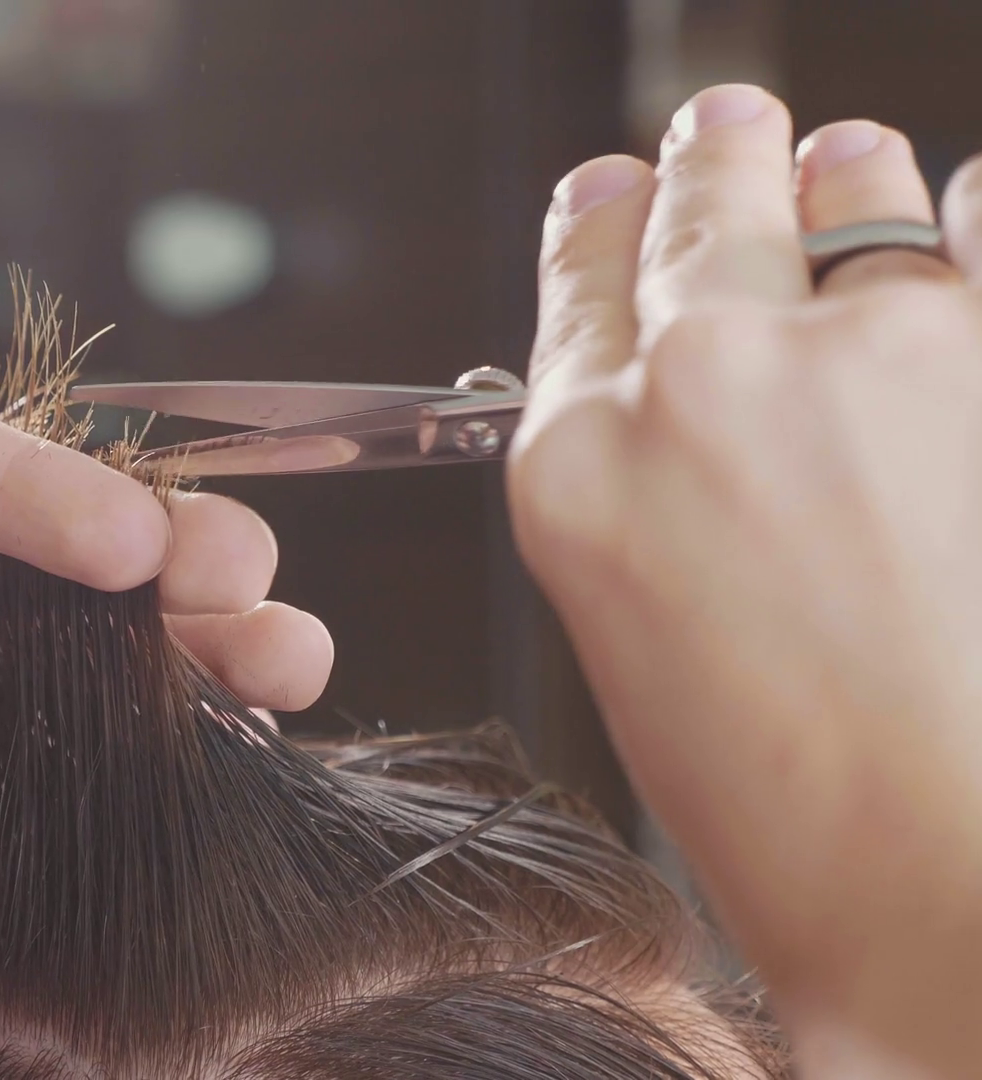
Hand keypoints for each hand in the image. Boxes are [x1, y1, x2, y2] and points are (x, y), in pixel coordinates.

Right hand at [511, 85, 981, 1074]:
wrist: (953, 894)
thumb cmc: (801, 812)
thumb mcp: (639, 636)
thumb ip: (639, 485)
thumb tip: (679, 383)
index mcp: (580, 466)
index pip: (579, 278)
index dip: (605, 223)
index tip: (622, 195)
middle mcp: (699, 383)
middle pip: (697, 197)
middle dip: (712, 161)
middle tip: (729, 137)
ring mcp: (861, 354)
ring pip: (848, 177)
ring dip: (842, 182)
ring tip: (853, 188)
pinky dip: (973, 218)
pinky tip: (963, 232)